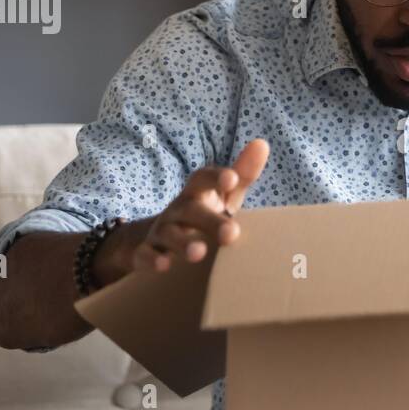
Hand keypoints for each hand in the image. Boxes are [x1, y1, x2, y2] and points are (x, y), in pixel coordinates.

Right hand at [131, 138, 270, 273]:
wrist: (155, 237)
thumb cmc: (202, 213)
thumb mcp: (223, 195)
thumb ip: (243, 174)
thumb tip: (262, 144)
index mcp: (198, 193)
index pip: (204, 178)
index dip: (216, 177)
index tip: (232, 180)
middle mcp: (179, 208)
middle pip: (191, 210)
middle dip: (210, 221)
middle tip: (232, 234)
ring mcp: (162, 229)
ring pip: (169, 234)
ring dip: (183, 243)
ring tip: (199, 253)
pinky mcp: (148, 250)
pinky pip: (146, 254)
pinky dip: (153, 258)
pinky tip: (163, 265)